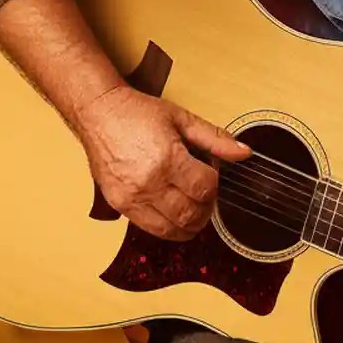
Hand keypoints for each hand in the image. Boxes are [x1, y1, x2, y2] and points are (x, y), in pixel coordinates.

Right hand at [72, 84, 250, 239]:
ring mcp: (132, 197)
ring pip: (172, 228)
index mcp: (167, 159)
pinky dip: (168, 227)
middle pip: (191, 213)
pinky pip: (150, 228)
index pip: (205, 187)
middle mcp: (148, 182)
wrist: (98, 113)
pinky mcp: (119, 204)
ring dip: (190, 224)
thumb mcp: (182, 119)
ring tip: (194, 209)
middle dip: (206, 209)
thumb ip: (215, 139)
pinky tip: (174, 214)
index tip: (212, 176)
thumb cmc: (137, 113)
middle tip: (206, 196)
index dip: (215, 185)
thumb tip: (244, 152)